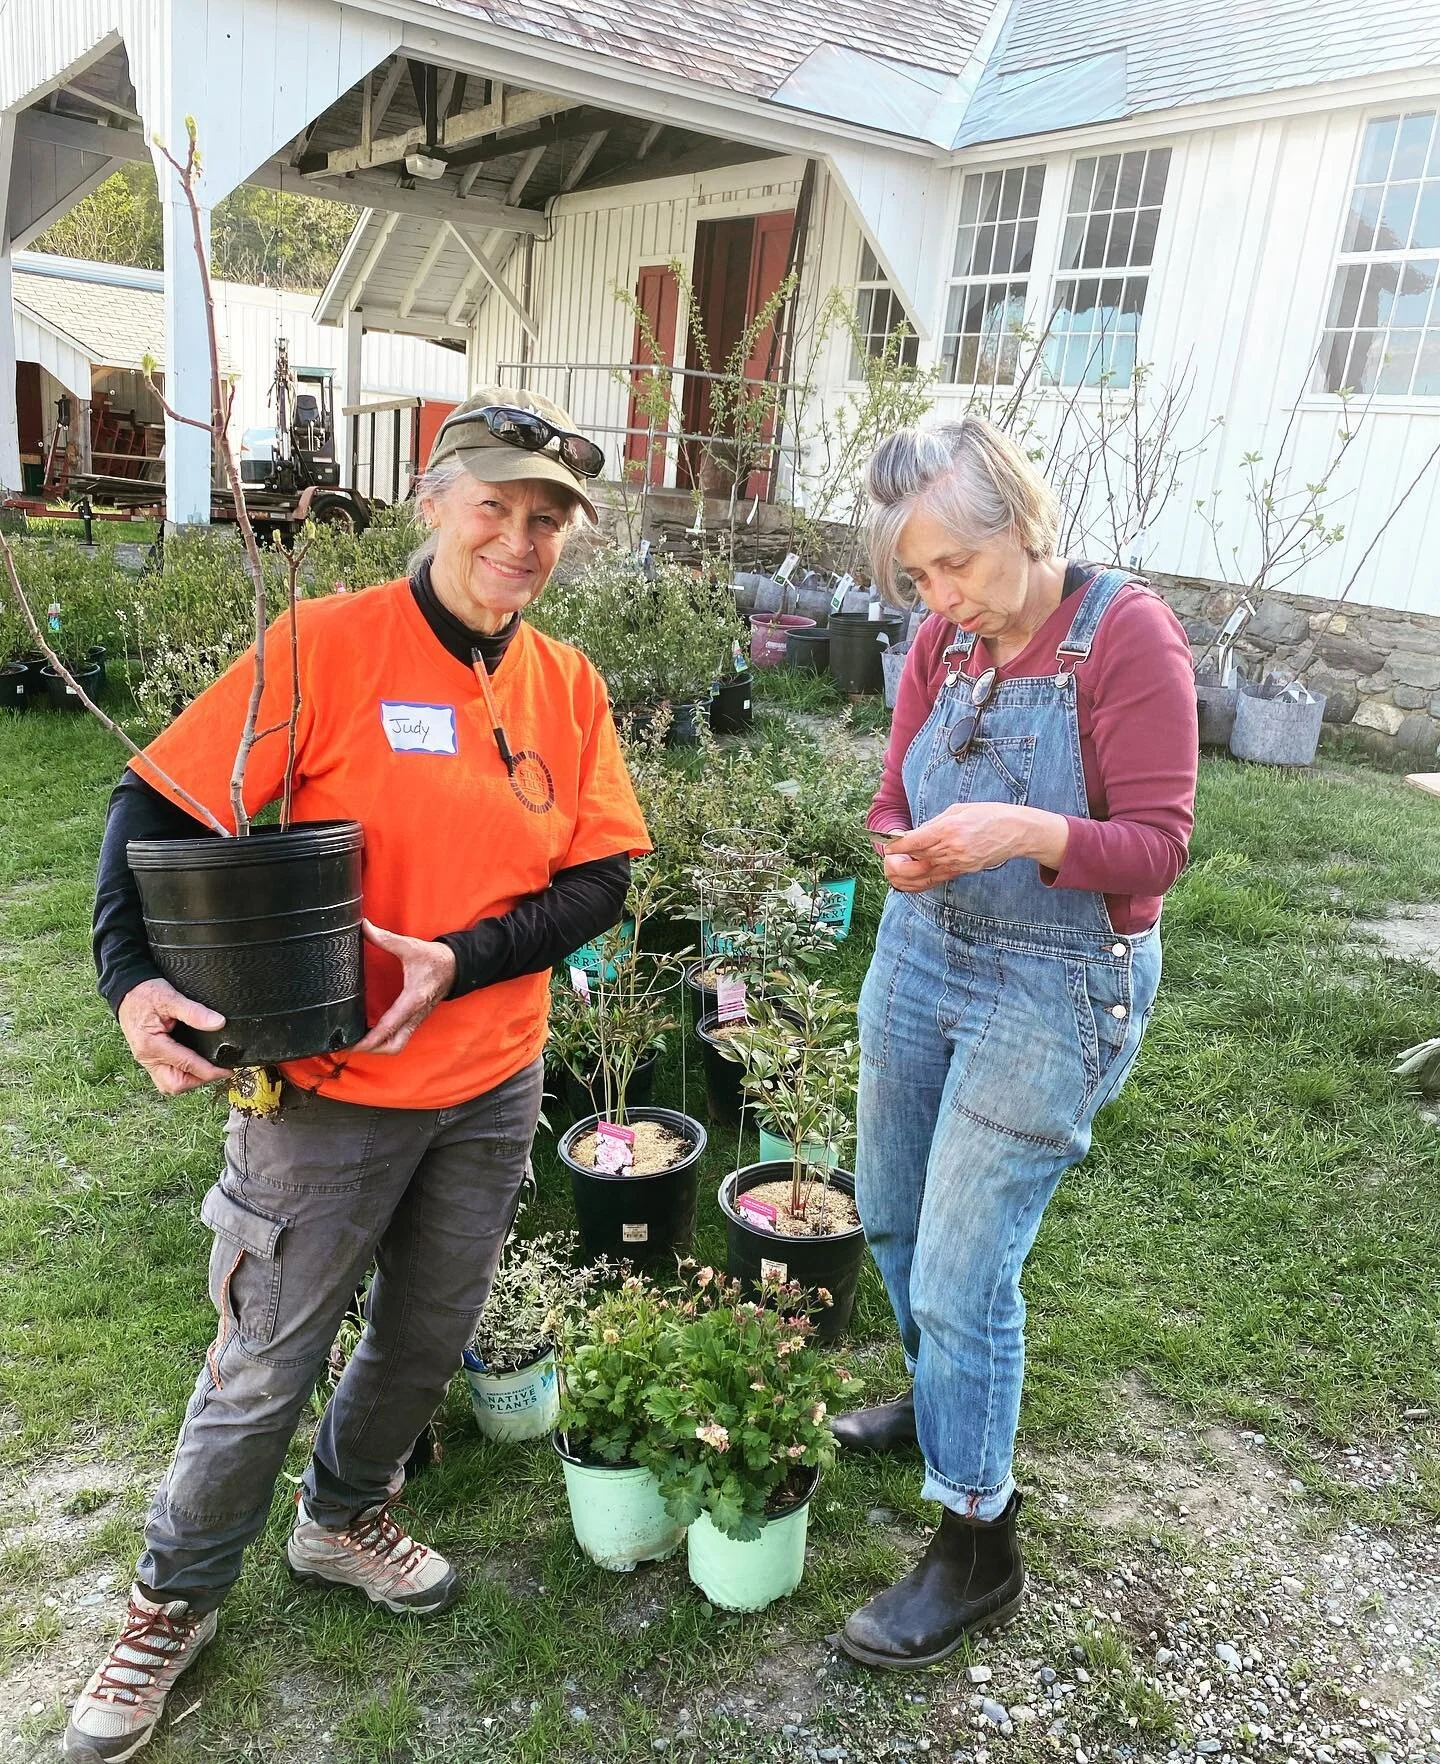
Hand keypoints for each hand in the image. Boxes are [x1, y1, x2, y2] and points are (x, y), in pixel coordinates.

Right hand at [118, 978, 230, 1095]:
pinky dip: (181, 1075)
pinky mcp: (148, 1058)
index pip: (186, 1065)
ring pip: (168, 1084)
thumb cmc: (146, 993)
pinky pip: (165, 1076)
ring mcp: (145, 1060)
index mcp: (151, 1045)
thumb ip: (195, 1012)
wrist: (127, 990)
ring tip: (207, 1068)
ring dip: (189, 1080)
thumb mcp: (171, 998)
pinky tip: (193, 1064)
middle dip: (198, 1080)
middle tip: (217, 1070)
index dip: (210, 1071)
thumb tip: (218, 1023)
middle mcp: (146, 1057)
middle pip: (174, 1084)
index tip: (227, 1071)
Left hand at [353, 920, 457, 1055]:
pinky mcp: (416, 1020)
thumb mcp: (411, 947)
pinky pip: (400, 1038)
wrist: (457, 966)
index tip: (352, 1044)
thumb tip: (364, 928)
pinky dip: (385, 1041)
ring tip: (357, 1042)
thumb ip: (386, 938)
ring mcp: (416, 1020)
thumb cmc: (435, 959)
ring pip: (397, 1046)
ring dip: (378, 1048)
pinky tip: (371, 1034)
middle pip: (393, 1046)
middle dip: (371, 1049)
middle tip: (349, 1044)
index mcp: (412, 1000)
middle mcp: (415, 1015)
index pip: (388, 1027)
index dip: (369, 1039)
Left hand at [884, 804, 1068, 891]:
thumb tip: (914, 834)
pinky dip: (917, 882)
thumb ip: (933, 823)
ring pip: (921, 876)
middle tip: (889, 857)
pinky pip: (934, 880)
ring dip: (903, 875)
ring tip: (894, 869)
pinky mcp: (961, 872)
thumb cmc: (988, 815)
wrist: (1015, 831)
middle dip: (895, 863)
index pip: (913, 842)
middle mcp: (950, 849)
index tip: (887, 845)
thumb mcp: (957, 810)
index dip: (896, 846)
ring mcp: (956, 864)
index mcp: (948, 829)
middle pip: (913, 862)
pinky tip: (906, 880)